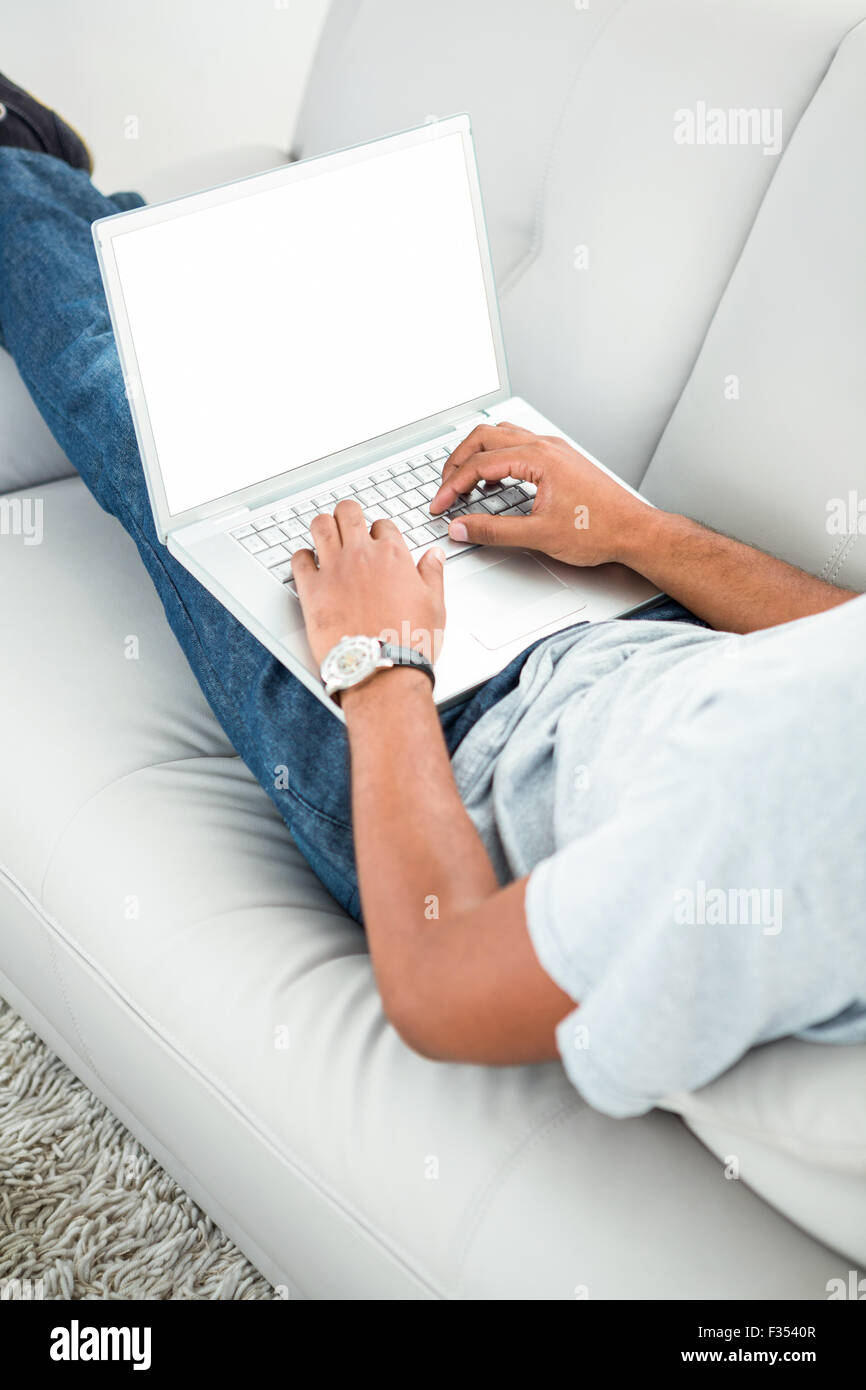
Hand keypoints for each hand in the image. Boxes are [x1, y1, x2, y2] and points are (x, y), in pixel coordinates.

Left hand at [291, 501, 446, 667]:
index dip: (379, 531)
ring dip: (322, 526)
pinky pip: (299, 559)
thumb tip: (434, 556)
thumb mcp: (434, 605)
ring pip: (320, 526)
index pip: (383, 525)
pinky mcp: (312, 590)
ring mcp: (334, 570)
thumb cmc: (409, 643)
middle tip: (347, 524)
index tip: (377, 541)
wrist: (382, 670)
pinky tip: (308, 563)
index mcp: (393, 555)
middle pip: (348, 513)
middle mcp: (362, 555)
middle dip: (348, 515)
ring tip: (325, 535)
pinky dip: (302, 557)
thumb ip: (432, 574)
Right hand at [430, 422, 651, 566]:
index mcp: (539, 458)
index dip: (452, 485)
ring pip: (501, 436)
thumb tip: (462, 527)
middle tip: (443, 488)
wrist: (634, 531)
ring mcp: (554, 449)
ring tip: (463, 482)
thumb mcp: (539, 536)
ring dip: (477, 455)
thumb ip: (494, 531)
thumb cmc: (600, 530)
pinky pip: (518, 445)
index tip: (440, 505)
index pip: (480, 463)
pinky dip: (496, 457)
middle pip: (485, 437)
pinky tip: (494, 479)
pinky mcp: (560, 459)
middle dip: (457, 462)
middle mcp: (546, 446)